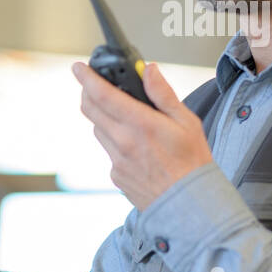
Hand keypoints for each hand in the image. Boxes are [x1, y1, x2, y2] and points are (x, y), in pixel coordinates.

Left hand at [71, 60, 213, 210]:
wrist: (189, 204)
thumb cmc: (193, 162)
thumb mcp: (187, 122)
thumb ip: (163, 94)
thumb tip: (149, 70)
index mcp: (141, 125)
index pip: (103, 95)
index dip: (86, 78)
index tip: (78, 67)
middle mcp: (123, 142)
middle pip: (91, 110)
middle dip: (88, 92)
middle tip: (93, 84)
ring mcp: (116, 160)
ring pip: (98, 129)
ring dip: (103, 117)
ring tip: (122, 114)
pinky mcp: (115, 174)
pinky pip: (108, 150)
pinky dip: (114, 140)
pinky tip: (134, 144)